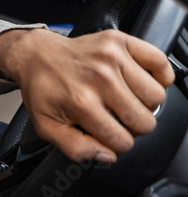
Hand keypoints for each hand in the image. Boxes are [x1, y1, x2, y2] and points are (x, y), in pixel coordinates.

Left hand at [0, 28, 173, 162]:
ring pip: (156, 97)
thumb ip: (75, 149)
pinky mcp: (119, 41)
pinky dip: (157, 76)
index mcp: (82, 102)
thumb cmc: (43, 89)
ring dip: (144, 103)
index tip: (106, 133)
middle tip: (116, 116)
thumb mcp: (47, 126)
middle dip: (132, 126)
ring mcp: (112, 57)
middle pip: (145, 121)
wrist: (36, 55)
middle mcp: (100, 78)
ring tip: (124, 99)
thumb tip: (107, 155)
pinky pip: (160, 63)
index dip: (116, 143)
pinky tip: (138, 82)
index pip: (123, 141)